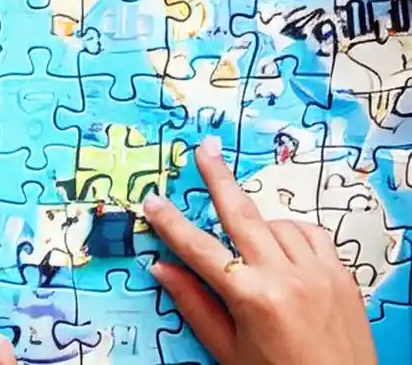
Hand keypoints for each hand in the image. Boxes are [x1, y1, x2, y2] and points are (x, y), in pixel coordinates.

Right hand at [143, 137, 375, 364]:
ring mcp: (318, 272)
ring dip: (257, 226)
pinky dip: (292, 232)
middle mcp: (286, 277)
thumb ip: (194, 304)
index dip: (171, 224)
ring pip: (277, 224)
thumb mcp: (228, 350)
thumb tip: (162, 268)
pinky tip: (281, 244)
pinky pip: (312, 233)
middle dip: (219, 179)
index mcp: (252, 298)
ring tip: (247, 246)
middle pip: (242, 214)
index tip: (153, 202)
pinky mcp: (342, 274)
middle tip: (205, 150)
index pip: (200, 250)